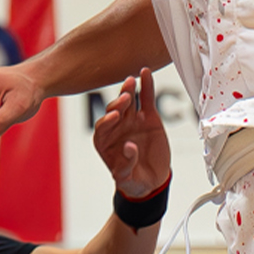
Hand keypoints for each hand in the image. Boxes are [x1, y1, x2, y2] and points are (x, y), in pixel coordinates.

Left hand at [93, 68, 169, 199]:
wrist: (151, 179)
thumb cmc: (133, 180)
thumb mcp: (126, 179)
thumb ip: (126, 165)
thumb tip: (129, 148)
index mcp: (104, 142)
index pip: (102, 128)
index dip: (107, 121)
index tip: (115, 116)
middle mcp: (116, 127)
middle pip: (114, 111)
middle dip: (118, 103)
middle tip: (125, 98)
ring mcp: (132, 120)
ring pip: (128, 101)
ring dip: (128, 90)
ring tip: (131, 81)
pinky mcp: (148, 117)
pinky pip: (146, 99)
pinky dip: (146, 86)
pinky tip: (145, 73)